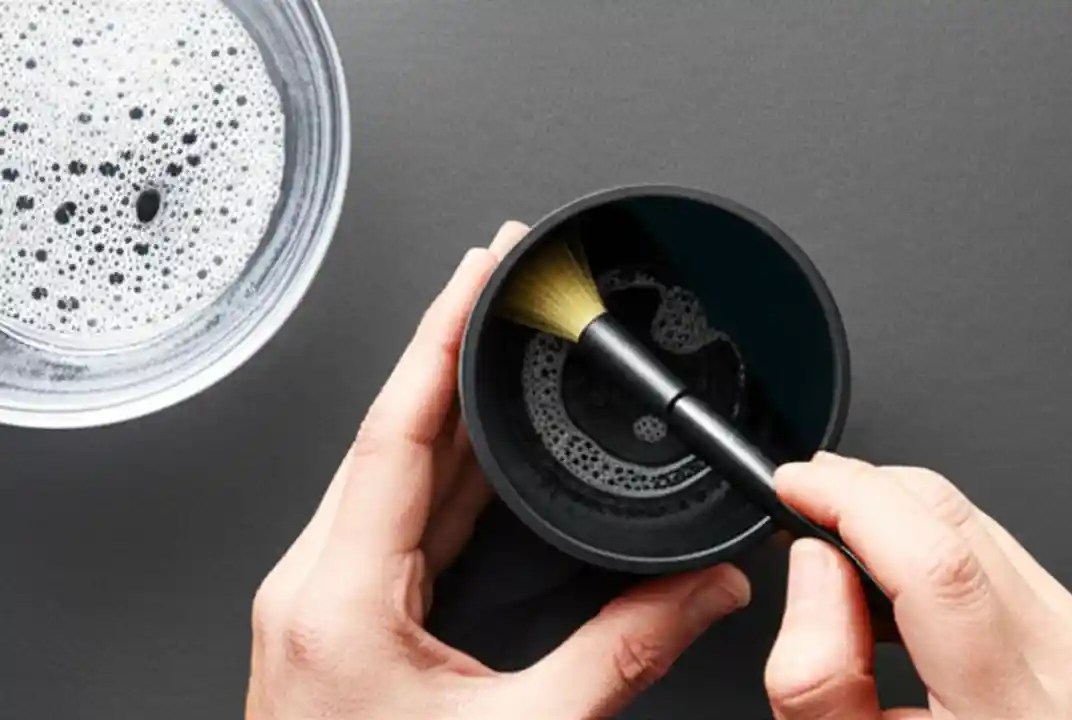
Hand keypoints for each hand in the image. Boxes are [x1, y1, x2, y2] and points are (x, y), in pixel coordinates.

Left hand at [246, 222, 750, 719]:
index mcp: (339, 595)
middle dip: (453, 346)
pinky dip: (446, 466)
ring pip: (393, 469)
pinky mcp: (341, 615)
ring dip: (449, 402)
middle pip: (393, 432)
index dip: (442, 335)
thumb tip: (703, 594)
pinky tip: (486, 445)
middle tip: (503, 279)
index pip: (396, 428)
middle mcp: (315, 583)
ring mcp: (321, 597)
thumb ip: (622, 656)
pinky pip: (397, 513)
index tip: (478, 268)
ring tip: (503, 342)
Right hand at [764, 453, 1071, 718]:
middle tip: (807, 503)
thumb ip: (822, 675)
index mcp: (1021, 708)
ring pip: (979, 524)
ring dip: (897, 515)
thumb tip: (815, 568)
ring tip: (840, 552)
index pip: (934, 556)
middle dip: (865, 488)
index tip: (797, 487)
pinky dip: (936, 548)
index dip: (852, 499)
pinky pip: (1001, 557)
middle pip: (957, 518)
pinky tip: (894, 583)